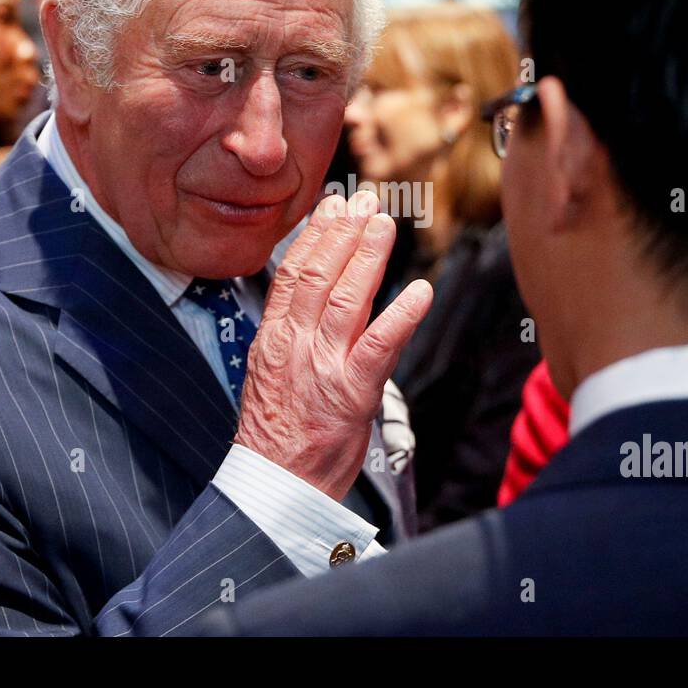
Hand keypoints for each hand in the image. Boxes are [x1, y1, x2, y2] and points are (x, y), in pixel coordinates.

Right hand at [235, 190, 432, 499]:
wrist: (275, 486)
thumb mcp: (268, 375)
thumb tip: (304, 301)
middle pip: (317, 276)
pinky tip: (418, 291)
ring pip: (345, 299)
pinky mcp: (352, 393)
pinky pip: (380, 346)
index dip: (313, 236)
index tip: (331, 207)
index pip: (290, 274)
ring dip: (367, 258)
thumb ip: (288, 335)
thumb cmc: (277, 436)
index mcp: (273, 340)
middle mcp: (295, 345)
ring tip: (384, 225)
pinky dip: (400, 316)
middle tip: (364, 201)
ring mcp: (323, 367)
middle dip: (342, 233)